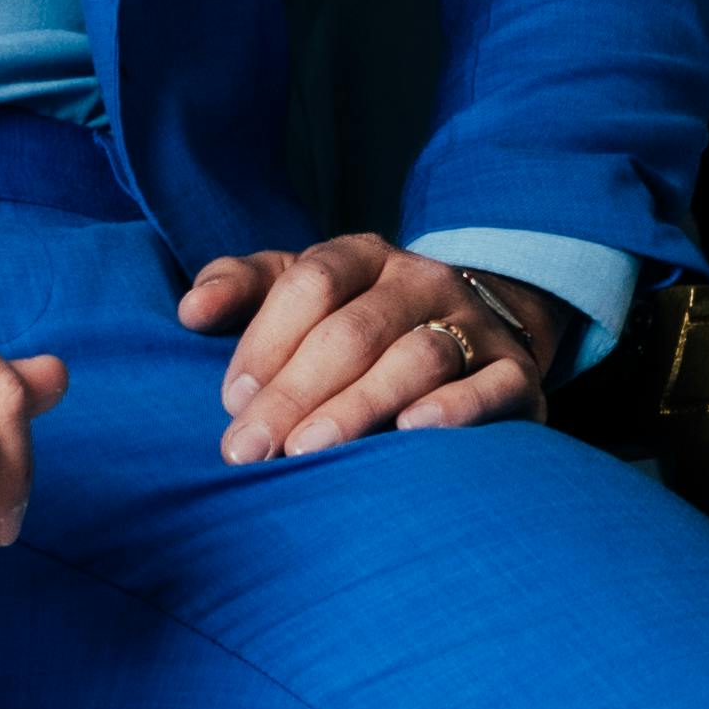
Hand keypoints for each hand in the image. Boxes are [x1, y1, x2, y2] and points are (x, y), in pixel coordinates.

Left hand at [175, 232, 565, 463]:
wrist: (480, 327)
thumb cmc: (363, 321)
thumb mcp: (302, 289)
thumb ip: (242, 288)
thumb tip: (191, 311)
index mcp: (367, 255)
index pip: (313, 280)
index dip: (268, 338)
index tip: (232, 401)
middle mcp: (423, 282)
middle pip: (355, 330)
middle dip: (294, 392)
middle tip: (248, 451)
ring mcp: (473, 326)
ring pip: (417, 358)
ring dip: (358, 406)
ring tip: (309, 452)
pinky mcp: (516, 374)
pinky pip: (492, 388)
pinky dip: (455, 411)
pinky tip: (410, 435)